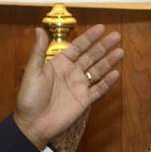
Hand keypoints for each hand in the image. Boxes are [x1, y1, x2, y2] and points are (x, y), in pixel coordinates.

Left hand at [13, 24, 122, 148]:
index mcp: (59, 63)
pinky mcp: (84, 100)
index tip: (101, 28)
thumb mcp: (33, 71)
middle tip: (117, 36)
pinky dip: (107, 82)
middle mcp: (71, 73)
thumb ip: (38, 51)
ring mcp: (79, 86)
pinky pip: (98, 89)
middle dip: (103, 46)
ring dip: (109, 61)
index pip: (78, 47)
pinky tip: (116, 74)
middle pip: (91, 56)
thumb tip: (39, 29)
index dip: (89, 37)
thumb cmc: (29, 97)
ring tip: (121, 52)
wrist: (33, 123)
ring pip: (97, 71)